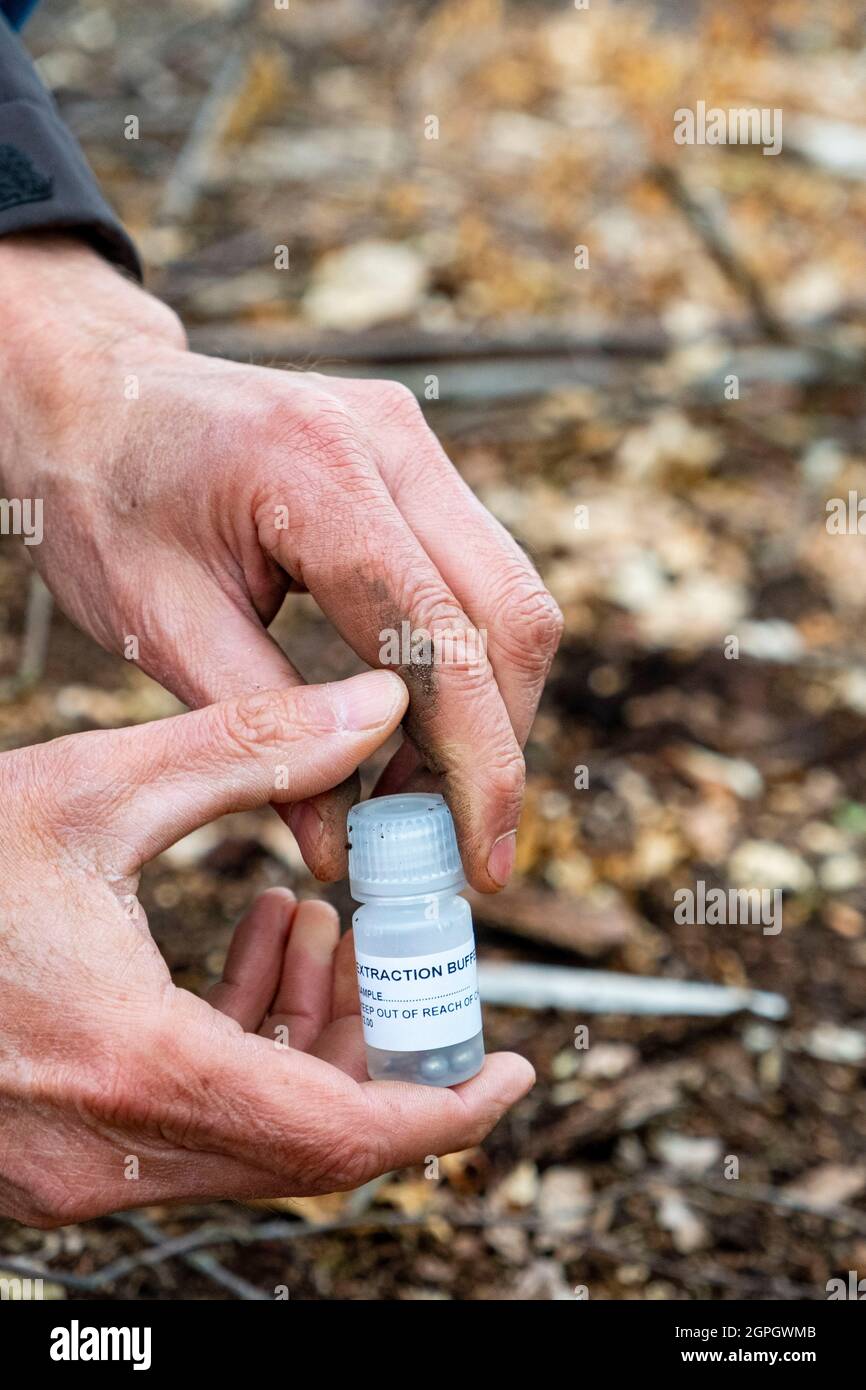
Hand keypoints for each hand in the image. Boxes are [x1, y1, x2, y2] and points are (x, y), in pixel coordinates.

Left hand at [0, 235, 562, 891]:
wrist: (88, 396)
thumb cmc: (99, 500)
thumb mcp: (157, 627)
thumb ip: (260, 731)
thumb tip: (340, 845)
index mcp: (315, 475)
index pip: (439, 639)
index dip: (476, 763)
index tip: (480, 860)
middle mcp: (388, 442)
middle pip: (510, 615)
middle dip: (499, 743)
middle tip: (456, 842)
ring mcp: (409, 441)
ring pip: (509, 595)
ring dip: (487, 706)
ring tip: (418, 793)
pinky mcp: (411, 459)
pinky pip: (473, 572)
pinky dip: (463, 661)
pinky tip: (410, 724)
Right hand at [0, 670, 533, 1226]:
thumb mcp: (89, 789)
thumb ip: (249, 750)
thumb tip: (377, 706)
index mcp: (135, 1068)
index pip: (339, 1137)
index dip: (444, 1110)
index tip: (509, 1072)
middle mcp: (109, 1150)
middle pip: (307, 1140)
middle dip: (377, 1048)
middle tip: (400, 955)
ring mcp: (75, 1168)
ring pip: (249, 1130)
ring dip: (307, 1034)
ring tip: (314, 917)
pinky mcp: (53, 1153)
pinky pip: (188, 1119)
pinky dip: (240, 1043)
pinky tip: (251, 937)